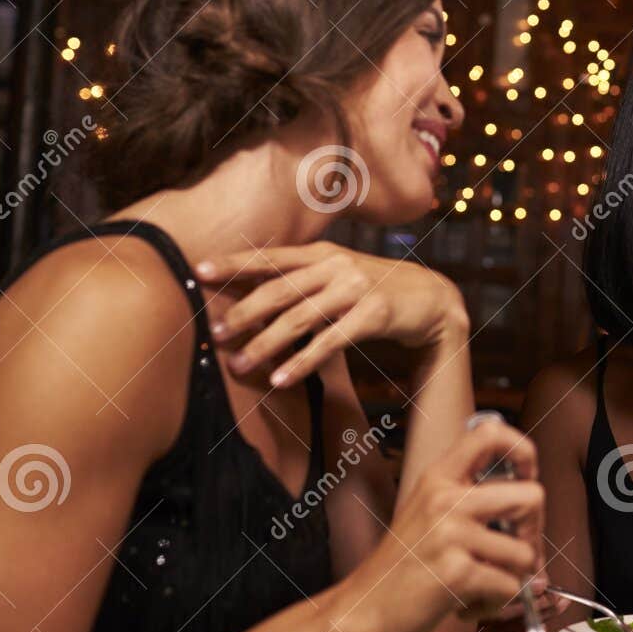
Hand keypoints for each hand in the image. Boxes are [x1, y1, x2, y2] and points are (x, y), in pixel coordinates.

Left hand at [195, 242, 469, 385]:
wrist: (434, 298)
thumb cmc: (378, 289)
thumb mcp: (341, 273)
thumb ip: (306, 278)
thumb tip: (256, 292)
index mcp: (322, 253)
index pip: (271, 257)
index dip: (233, 263)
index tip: (198, 271)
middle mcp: (336, 266)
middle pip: (278, 290)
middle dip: (242, 312)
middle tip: (212, 333)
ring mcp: (355, 289)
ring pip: (299, 318)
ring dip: (265, 344)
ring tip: (239, 365)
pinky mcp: (374, 314)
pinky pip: (329, 342)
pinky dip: (301, 362)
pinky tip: (281, 379)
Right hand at [335, 418, 543, 631]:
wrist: (360, 611)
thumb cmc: (398, 568)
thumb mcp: (425, 514)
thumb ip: (468, 499)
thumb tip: (528, 507)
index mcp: (438, 478)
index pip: (490, 434)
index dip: (523, 451)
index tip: (526, 477)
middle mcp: (444, 498)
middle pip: (532, 495)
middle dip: (535, 531)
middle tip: (518, 553)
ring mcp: (450, 534)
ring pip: (525, 552)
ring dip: (514, 578)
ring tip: (483, 585)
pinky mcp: (456, 571)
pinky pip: (510, 586)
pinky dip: (497, 603)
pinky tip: (469, 603)